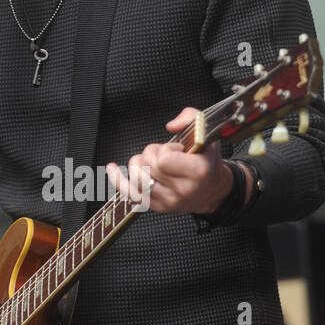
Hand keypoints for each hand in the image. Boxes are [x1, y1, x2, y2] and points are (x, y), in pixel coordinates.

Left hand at [106, 107, 239, 214]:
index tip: (175, 149)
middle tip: (165, 153)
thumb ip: (191, 117)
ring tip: (151, 161)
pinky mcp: (158, 207)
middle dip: (151, 154)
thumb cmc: (207, 160)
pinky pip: (130, 194)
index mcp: (197, 171)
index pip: (163, 161)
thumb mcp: (206, 132)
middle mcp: (183, 189)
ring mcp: (169, 201)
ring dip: (139, 164)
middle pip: (148, 167)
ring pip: (137, 179)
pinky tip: (112, 169)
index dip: (164, 150)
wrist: (212, 190)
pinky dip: (118, 180)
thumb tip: (171, 125)